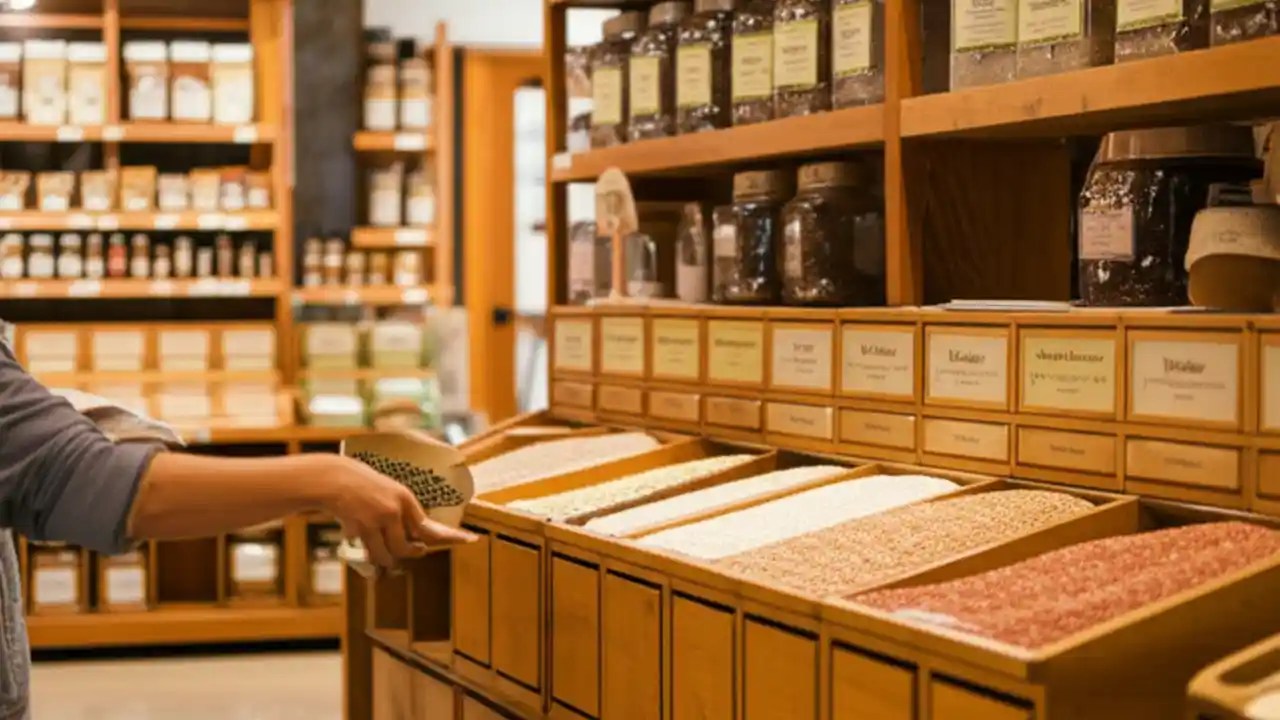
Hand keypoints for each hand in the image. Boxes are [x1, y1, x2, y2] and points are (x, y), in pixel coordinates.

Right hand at [321, 456, 475, 568]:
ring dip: (388, 560)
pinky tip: (367, 551)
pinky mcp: (360, 529)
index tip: (470, 540)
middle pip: (410, 547)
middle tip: (417, 551)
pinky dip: (371, 558)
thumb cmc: (362, 486)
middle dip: (412, 553)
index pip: (431, 525)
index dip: (451, 536)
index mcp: (405, 498)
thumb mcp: (389, 492)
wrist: (334, 479)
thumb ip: (403, 513)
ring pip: (390, 555)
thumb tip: (416, 538)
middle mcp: (395, 510)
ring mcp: (377, 520)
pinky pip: (371, 554)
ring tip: (385, 554)